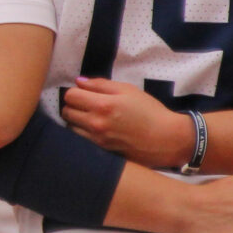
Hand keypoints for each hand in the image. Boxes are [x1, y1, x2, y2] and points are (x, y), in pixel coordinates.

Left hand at [61, 78, 194, 168]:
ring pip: (70, 128)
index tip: (84, 92)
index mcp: (103, 105)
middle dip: (73, 105)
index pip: (70, 96)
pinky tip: (94, 129)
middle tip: (86, 104)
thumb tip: (78, 82)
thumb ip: (100, 85)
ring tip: (90, 117)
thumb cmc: (149, 111)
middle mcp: (96, 123)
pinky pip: (80, 140)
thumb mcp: (128, 90)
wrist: (166, 139)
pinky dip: (82, 133)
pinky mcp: (101, 151)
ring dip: (76, 120)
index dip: (75, 91)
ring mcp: (97, 140)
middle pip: (66, 112)